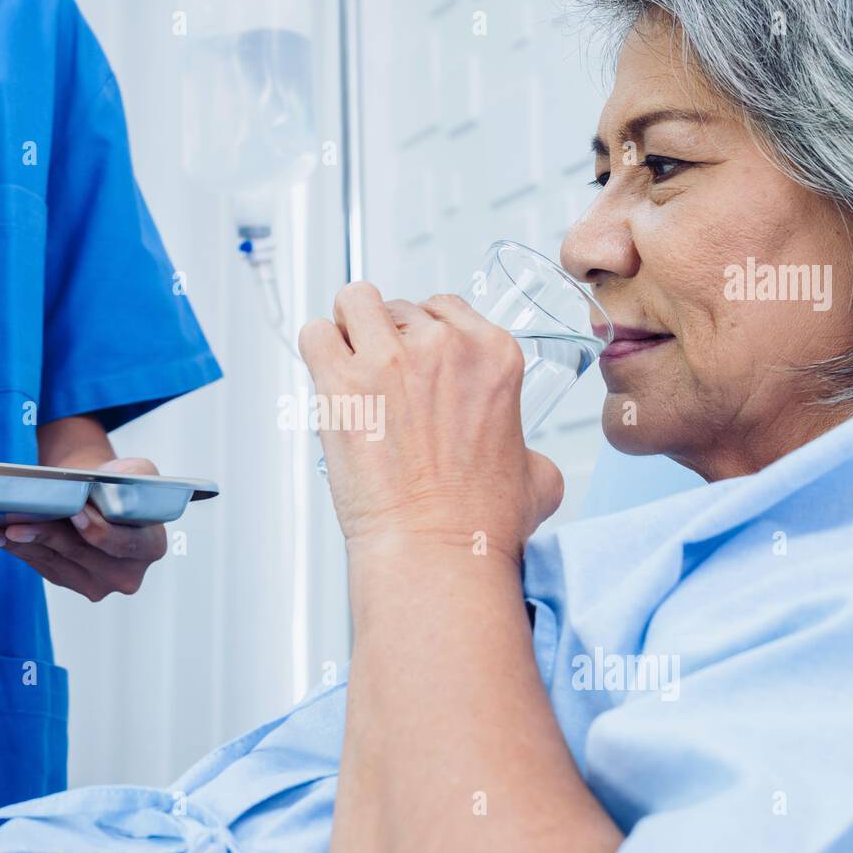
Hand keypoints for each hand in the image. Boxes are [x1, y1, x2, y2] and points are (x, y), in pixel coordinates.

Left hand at [0, 457, 167, 600]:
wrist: (100, 498)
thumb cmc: (117, 484)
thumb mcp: (137, 470)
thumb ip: (134, 472)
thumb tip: (110, 480)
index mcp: (151, 546)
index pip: (122, 543)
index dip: (97, 531)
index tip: (74, 512)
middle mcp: (127, 574)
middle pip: (80, 553)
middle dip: (45, 533)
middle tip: (14, 520)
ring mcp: (98, 585)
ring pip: (54, 560)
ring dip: (19, 541)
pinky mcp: (70, 584)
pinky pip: (41, 565)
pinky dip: (17, 547)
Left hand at [298, 282, 563, 560]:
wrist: (437, 550)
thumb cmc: (479, 523)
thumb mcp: (537, 479)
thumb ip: (529, 451)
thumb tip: (521, 458)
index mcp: (491, 355)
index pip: (446, 307)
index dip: (424, 332)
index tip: (415, 359)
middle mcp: (443, 347)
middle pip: (399, 307)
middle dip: (388, 339)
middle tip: (382, 382)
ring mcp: (389, 359)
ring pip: (354, 302)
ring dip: (348, 328)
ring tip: (348, 364)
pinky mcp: (341, 383)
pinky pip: (314, 333)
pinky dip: (317, 349)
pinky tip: (327, 377)